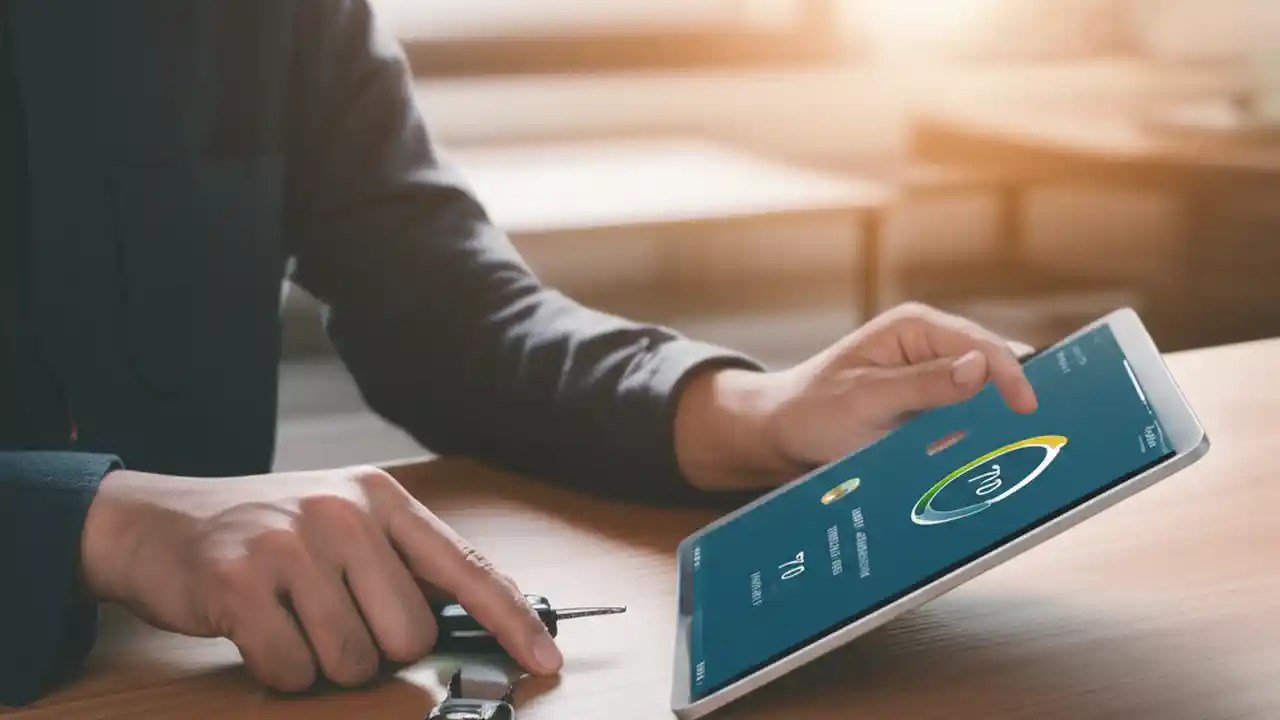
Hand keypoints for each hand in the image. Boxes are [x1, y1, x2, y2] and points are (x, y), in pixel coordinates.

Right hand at [81, 466, 562, 689]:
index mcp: (381, 498)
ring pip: (353, 662)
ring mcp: (291, 545)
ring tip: (290, 616)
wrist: (158, 521)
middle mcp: (344, 514)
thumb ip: (405, 563)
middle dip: (376, 648)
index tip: (545, 660)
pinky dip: (279, 670)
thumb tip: (477, 621)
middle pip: (410, 635)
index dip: (512, 620)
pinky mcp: (241, 583)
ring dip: (323, 662)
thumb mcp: (345, 522)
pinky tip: (257, 629)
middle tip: (330, 616)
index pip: (466, 568)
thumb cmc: (268, 530)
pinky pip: (292, 671)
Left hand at [676, 303, 1037, 490]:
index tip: (1027, 410)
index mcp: (915, 328)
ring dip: (995, 422)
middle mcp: (929, 346)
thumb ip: (923, 385)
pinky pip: (965, 419)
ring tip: (1023, 449)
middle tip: (1042, 431)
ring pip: (984, 397)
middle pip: (991, 368)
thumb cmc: (812, 409)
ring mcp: (931, 377)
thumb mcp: (865, 399)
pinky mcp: (928, 406)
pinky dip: (976, 437)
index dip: (1010, 375)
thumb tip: (980, 369)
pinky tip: (989, 458)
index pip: (980, 345)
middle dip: (1011, 397)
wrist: (781, 435)